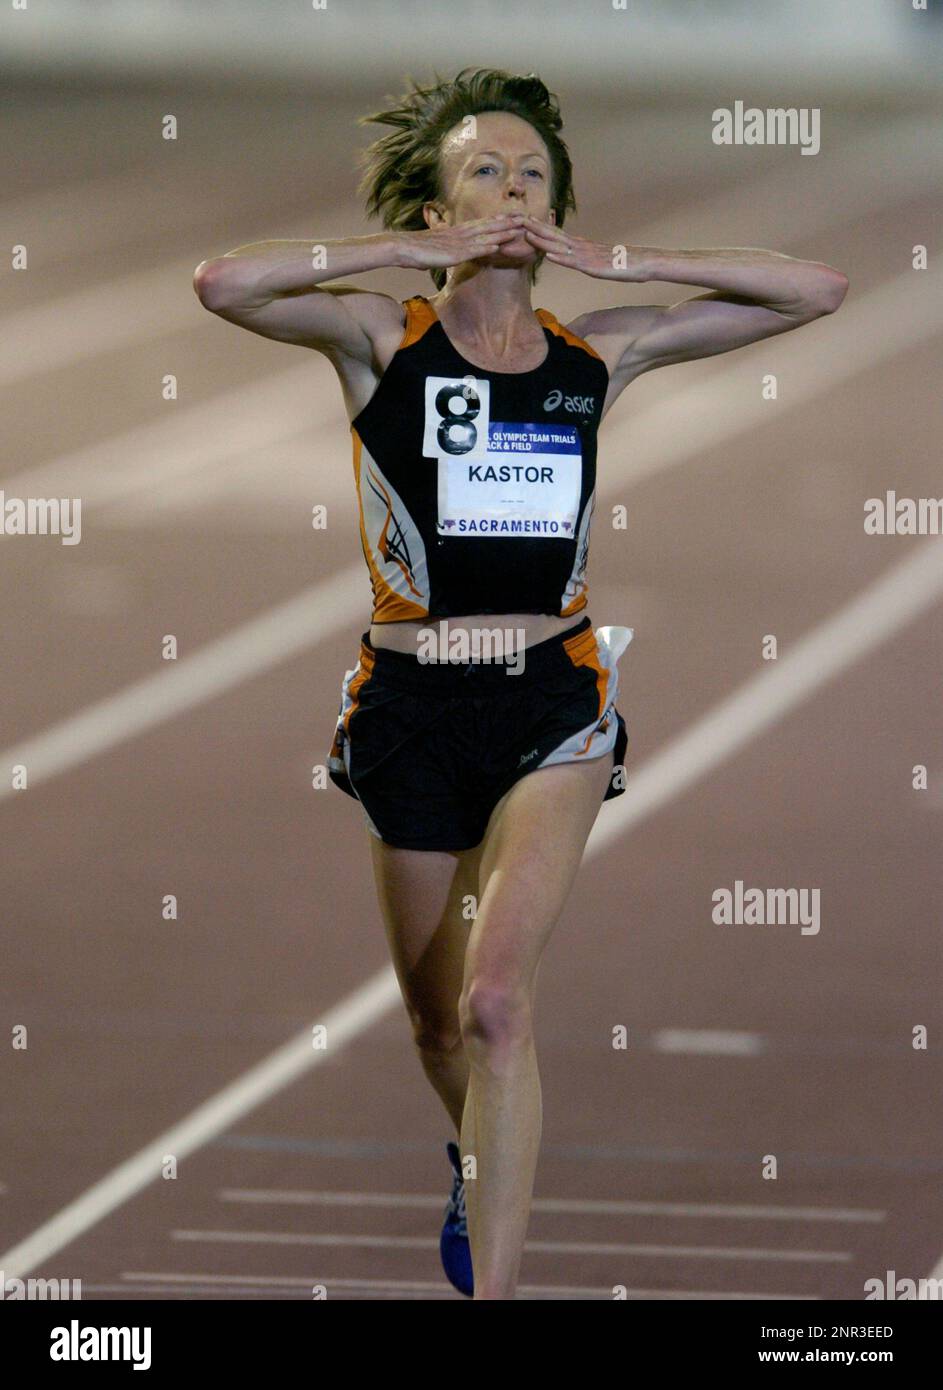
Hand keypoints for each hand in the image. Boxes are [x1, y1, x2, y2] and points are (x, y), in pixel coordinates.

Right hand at [395, 214, 527, 270]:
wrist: (401, 249)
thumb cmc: (416, 251)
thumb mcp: (436, 248)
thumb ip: (447, 247)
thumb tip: (451, 251)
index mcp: (457, 232)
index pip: (482, 225)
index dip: (498, 221)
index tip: (513, 217)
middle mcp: (460, 234)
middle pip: (488, 226)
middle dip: (507, 222)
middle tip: (526, 217)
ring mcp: (457, 243)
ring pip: (484, 235)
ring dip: (502, 232)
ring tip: (519, 228)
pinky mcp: (453, 253)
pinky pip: (472, 249)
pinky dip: (486, 246)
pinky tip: (498, 245)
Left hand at [520, 214, 646, 280]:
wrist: (648, 263)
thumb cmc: (630, 264)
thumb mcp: (605, 261)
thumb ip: (592, 259)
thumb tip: (583, 260)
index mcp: (585, 247)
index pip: (560, 236)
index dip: (542, 229)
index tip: (527, 222)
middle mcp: (585, 248)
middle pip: (556, 236)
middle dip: (536, 228)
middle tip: (518, 218)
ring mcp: (589, 256)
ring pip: (561, 247)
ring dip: (543, 240)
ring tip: (526, 232)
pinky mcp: (595, 267)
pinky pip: (575, 262)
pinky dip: (561, 258)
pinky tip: (548, 255)